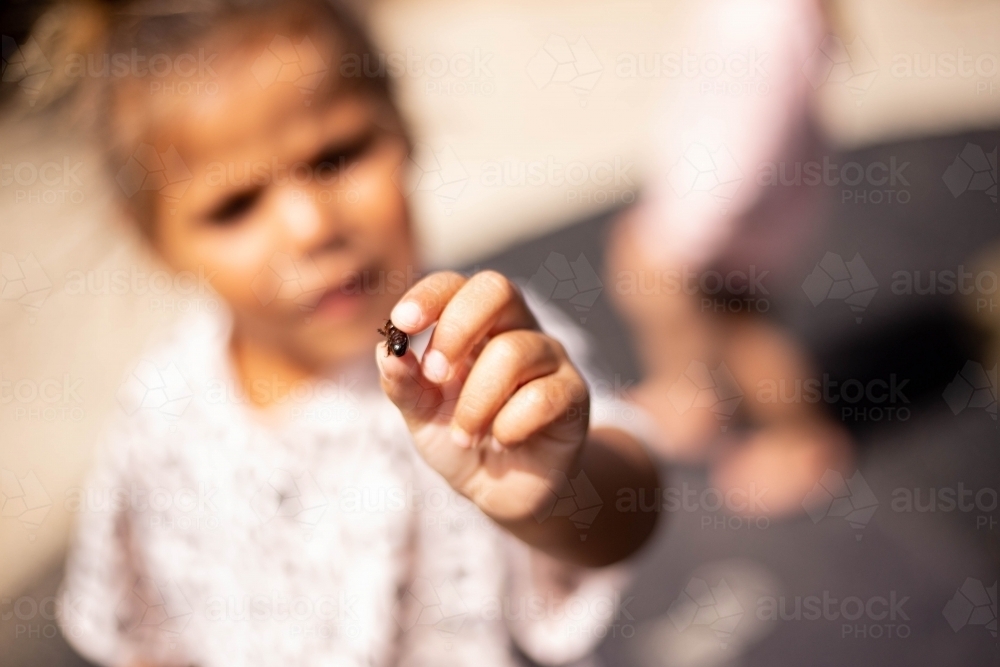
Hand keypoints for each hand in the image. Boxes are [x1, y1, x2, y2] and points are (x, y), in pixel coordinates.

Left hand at [376, 270, 589, 523]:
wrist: (501, 490)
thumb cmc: (461, 436)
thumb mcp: (420, 413)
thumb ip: (402, 382)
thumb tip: (387, 352)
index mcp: (475, 324)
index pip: (456, 284)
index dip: (429, 296)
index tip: (402, 324)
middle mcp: (516, 328)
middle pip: (496, 288)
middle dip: (456, 329)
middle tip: (435, 375)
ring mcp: (550, 358)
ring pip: (513, 351)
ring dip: (476, 401)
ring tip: (463, 434)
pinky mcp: (574, 393)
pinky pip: (542, 396)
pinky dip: (510, 424)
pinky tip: (503, 441)